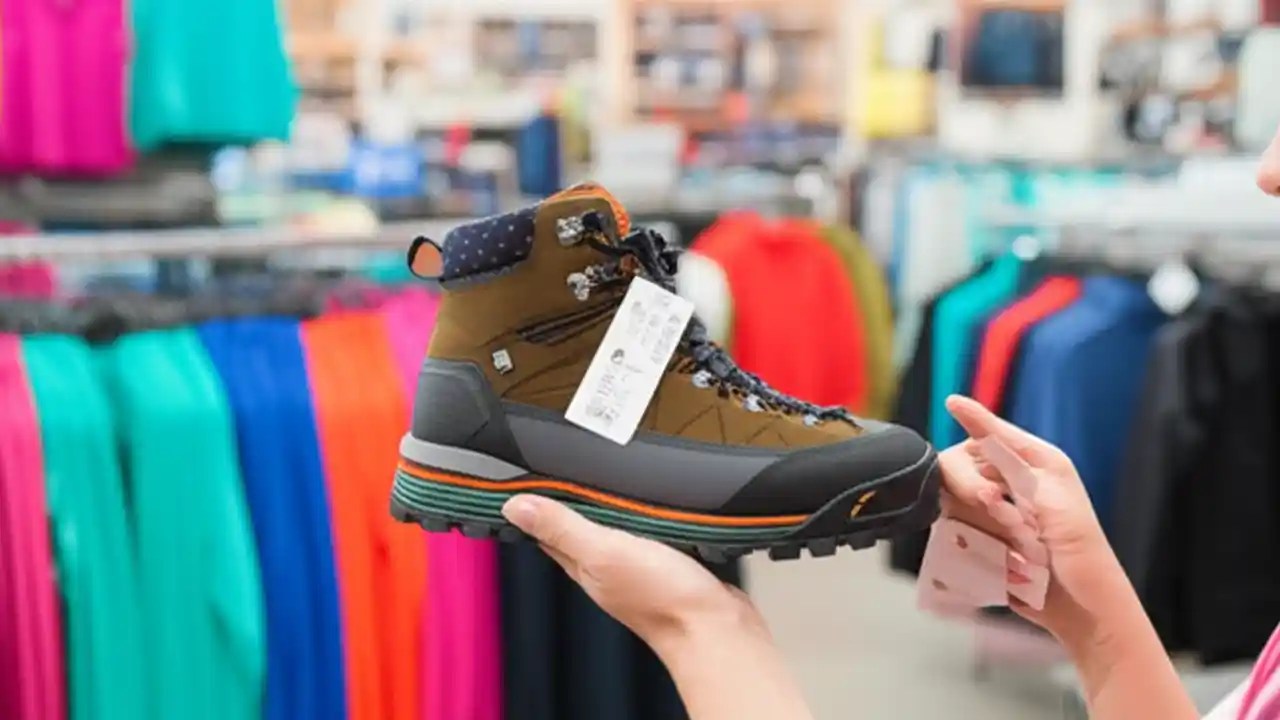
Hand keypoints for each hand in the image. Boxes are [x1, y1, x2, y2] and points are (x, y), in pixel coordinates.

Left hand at [501, 495, 814, 719]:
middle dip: (569, 504)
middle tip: (560, 474)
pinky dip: (641, 521)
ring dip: (607, 511)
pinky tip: (648, 509)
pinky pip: (645, 537)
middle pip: (578, 532)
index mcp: (583, 565)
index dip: (536, 507)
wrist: (714, 627)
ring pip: (613, 534)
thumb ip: (562, 527)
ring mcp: (636, 569)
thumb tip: (515, 507)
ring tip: (599, 483)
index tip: (525, 481)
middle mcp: (605, 569)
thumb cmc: (661, 599)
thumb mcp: (603, 551)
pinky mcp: (666, 566)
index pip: (548, 533)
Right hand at [938, 395, 1133, 648]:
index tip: (952, 403)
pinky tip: (994, 551)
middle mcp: (1010, 482)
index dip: (972, 420)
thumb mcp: (1044, 488)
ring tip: (1010, 539)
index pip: (990, 434)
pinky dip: (969, 540)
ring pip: (952, 499)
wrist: (1080, 604)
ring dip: (977, 519)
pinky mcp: (980, 541)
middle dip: (972, 488)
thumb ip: (1003, 452)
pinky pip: (954, 530)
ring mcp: (992, 513)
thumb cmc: (1076, 544)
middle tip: (996, 506)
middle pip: (959, 465)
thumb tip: (966, 412)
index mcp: (1034, 462)